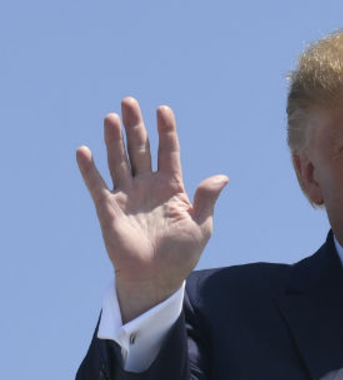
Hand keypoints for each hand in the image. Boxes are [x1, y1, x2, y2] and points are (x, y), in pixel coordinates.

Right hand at [75, 98, 227, 320]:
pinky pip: (97, 185)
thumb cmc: (181, 253)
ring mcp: (127, 195)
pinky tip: (84, 151)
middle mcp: (147, 186)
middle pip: (140, 149)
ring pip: (119, 161)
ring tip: (111, 117)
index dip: (166, 131)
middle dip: (135, 126)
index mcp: (172, 187)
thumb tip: (221, 177)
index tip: (163, 109)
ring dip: (114, 140)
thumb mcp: (201, 225)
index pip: (169, 152)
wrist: (156, 278)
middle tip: (129, 101)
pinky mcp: (108, 209)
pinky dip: (90, 169)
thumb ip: (206, 199)